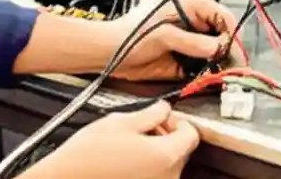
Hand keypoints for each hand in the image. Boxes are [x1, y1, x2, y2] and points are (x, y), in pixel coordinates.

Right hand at [21, 102, 198, 178]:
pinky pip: (154, 177)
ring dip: (155, 152)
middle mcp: (167, 178)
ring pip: (167, 166)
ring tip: (130, 144)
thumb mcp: (121, 122)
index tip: (165, 117)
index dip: (178, 121)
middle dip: (166, 135)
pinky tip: (125, 161)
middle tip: (145, 127)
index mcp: (166, 155)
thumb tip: (164, 108)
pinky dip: (146, 168)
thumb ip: (151, 113)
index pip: (192, 133)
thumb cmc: (88, 157)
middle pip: (181, 151)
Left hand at [109, 0, 240, 81]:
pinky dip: (209, 74)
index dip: (230, 30)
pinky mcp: (184, 63)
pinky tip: (211, 79)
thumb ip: (190, 41)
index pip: (221, 15)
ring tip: (224, 73)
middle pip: (222, 35)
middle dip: (229, 49)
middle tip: (233, 64)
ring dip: (221, 64)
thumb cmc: (129, 35)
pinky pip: (203, 69)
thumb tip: (217, 47)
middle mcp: (193, 25)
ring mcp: (189, 44)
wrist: (109, 54)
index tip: (232, 47)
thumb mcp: (162, 35)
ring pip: (215, 54)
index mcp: (189, 8)